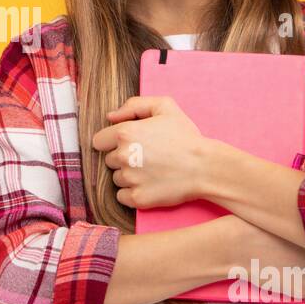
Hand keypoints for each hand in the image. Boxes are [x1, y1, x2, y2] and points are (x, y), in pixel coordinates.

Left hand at [92, 95, 237, 208]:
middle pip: (108, 160)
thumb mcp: (164, 107)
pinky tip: (150, 184)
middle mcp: (123, 156)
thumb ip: (134, 105)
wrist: (206, 167)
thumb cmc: (186, 136)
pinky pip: (122, 196)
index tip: (129, 144)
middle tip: (146, 157)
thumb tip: (110, 116)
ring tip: (152, 171)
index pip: (99, 141)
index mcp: (125, 133)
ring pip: (116, 179)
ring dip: (129, 176)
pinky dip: (132, 193)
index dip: (112, 142)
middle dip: (123, 158)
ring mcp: (129, 179)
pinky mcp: (137, 198)